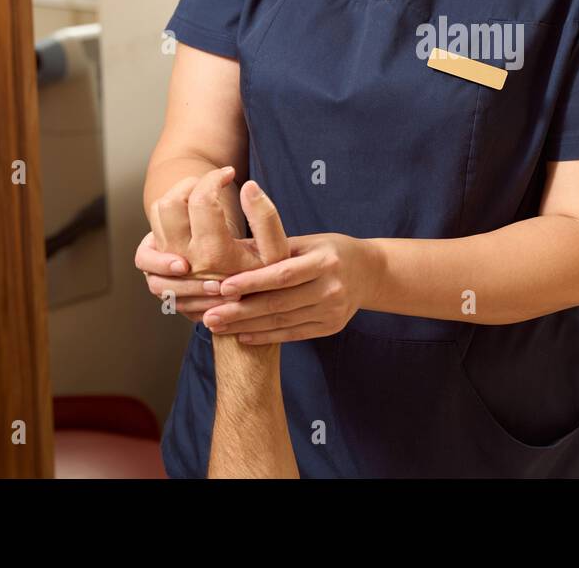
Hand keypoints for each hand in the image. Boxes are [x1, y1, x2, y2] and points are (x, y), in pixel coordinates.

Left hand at [138, 167, 290, 321]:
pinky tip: (184, 225)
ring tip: (198, 201)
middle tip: (210, 184)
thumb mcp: (274, 254)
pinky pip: (146, 248)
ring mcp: (168, 270)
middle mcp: (186, 259)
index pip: (203, 198)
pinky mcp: (160, 277)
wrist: (238, 321)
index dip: (215, 178)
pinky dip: (161, 228)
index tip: (228, 175)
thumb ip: (265, 217)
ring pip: (157, 218)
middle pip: (172, 202)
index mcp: (215, 252)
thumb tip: (249, 186)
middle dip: (192, 184)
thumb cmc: (260, 286)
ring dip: (176, 200)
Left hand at [203, 232, 381, 344]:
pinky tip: (242, 335)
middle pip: (279, 303)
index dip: (252, 282)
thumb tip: (231, 246)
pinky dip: (266, 336)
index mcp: (325, 261)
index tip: (223, 288)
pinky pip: (293, 335)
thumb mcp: (308, 241)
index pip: (283, 274)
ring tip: (217, 326)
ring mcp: (333, 311)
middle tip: (208, 315)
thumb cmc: (331, 251)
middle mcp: (331, 288)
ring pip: (282, 322)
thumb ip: (274, 247)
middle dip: (240, 311)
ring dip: (246, 326)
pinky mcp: (331, 327)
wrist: (370, 273)